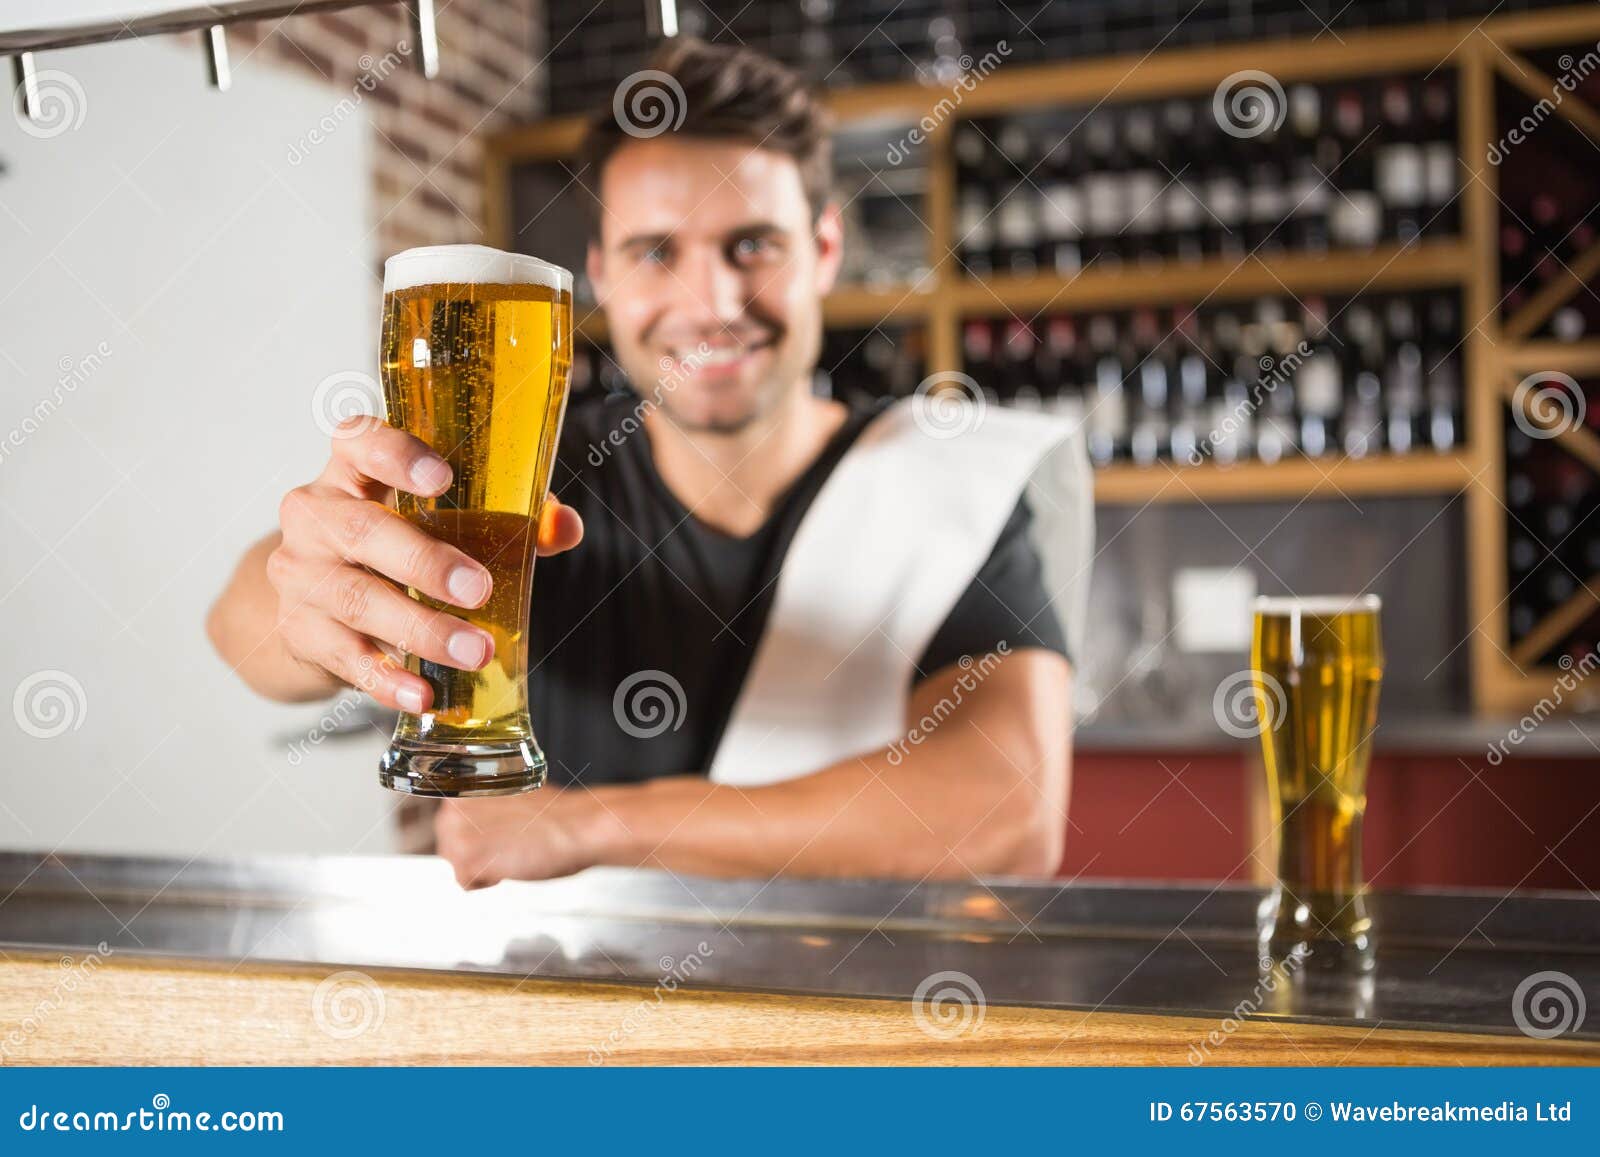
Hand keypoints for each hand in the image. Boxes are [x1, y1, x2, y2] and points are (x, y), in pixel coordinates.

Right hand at [265, 415, 582, 711]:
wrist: (311, 602)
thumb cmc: (390, 544)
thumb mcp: (438, 519)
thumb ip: (506, 516)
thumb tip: (564, 526)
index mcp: (351, 472)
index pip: (359, 442)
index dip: (396, 455)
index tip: (442, 478)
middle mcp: (317, 516)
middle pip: (362, 529)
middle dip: (424, 561)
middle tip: (478, 588)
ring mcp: (301, 575)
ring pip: (357, 598)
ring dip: (420, 628)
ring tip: (474, 649)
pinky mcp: (301, 632)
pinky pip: (346, 658)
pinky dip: (388, 680)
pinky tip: (422, 693)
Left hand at [434, 790, 596, 886]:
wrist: (578, 826)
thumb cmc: (556, 814)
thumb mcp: (512, 797)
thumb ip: (486, 805)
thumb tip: (481, 820)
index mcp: (464, 787)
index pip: (451, 825)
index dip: (479, 834)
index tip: (502, 832)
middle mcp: (453, 806)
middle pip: (449, 846)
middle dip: (476, 852)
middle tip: (508, 845)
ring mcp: (458, 832)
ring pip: (456, 864)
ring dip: (482, 867)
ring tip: (510, 853)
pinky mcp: (468, 858)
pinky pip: (465, 882)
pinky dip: (488, 881)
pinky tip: (509, 865)